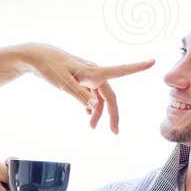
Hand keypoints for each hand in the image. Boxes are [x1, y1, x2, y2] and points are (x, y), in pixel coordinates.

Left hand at [19, 44, 154, 132]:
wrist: (37, 57)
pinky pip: (92, 94)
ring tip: (91, 127)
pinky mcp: (81, 79)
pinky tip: (87, 114)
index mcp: (93, 71)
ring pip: (100, 97)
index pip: (120, 70)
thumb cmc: (49, 67)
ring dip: (98, 112)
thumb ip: (79, 94)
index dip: (137, 67)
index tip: (153, 61)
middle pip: (109, 96)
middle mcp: (94, 73)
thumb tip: (95, 107)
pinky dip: (91, 105)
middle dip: (112, 114)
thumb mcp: (62, 83)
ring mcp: (88, 76)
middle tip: (114, 132)